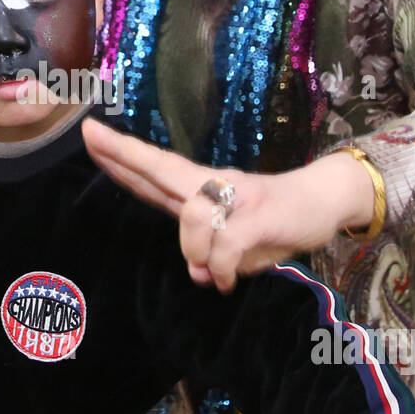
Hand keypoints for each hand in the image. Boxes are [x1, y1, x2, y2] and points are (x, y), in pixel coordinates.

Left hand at [81, 122, 375, 290]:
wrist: (325, 201)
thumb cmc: (276, 220)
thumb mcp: (235, 243)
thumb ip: (209, 254)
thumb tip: (199, 274)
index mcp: (201, 189)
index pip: (153, 171)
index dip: (121, 155)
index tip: (89, 133)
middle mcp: (213, 184)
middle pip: (160, 167)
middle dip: (124, 154)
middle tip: (89, 134)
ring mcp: (237, 194)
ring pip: (191, 216)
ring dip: (195, 253)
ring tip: (212, 276)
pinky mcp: (259, 213)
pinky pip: (225, 242)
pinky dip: (220, 269)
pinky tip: (225, 281)